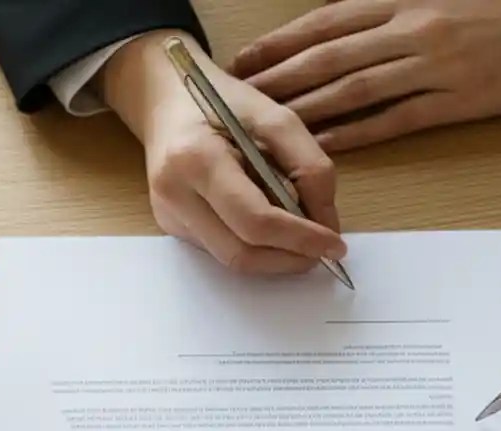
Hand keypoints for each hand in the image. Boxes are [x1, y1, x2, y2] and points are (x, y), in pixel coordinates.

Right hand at [101, 31, 346, 273]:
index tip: (334, 245)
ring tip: (299, 235)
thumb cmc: (223, 102)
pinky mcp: (171, 227)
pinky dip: (254, 245)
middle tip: (322, 250)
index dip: (300, 239)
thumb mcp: (276, 117)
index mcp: (197, 159)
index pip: (255, 221)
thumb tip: (326, 224)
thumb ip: (310, 167)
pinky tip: (267, 222)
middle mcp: (174, 196)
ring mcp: (169, 216)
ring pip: (232, 260)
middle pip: (241, 254)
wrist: (165, 99)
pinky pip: (221, 250)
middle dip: (289, 258)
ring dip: (275, 256)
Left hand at [232, 0, 500, 151]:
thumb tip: (351, 26)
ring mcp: (436, 65)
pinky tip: (325, 147)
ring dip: (306, 110)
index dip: (280, 43)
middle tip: (236, 102)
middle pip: (328, 57)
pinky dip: (357, 134)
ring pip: (354, 91)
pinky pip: (397, 121)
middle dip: (277, 80)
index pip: (326, 22)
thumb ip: (397, 7)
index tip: (244, 61)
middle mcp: (412, 28)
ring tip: (267, 129)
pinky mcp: (462, 100)